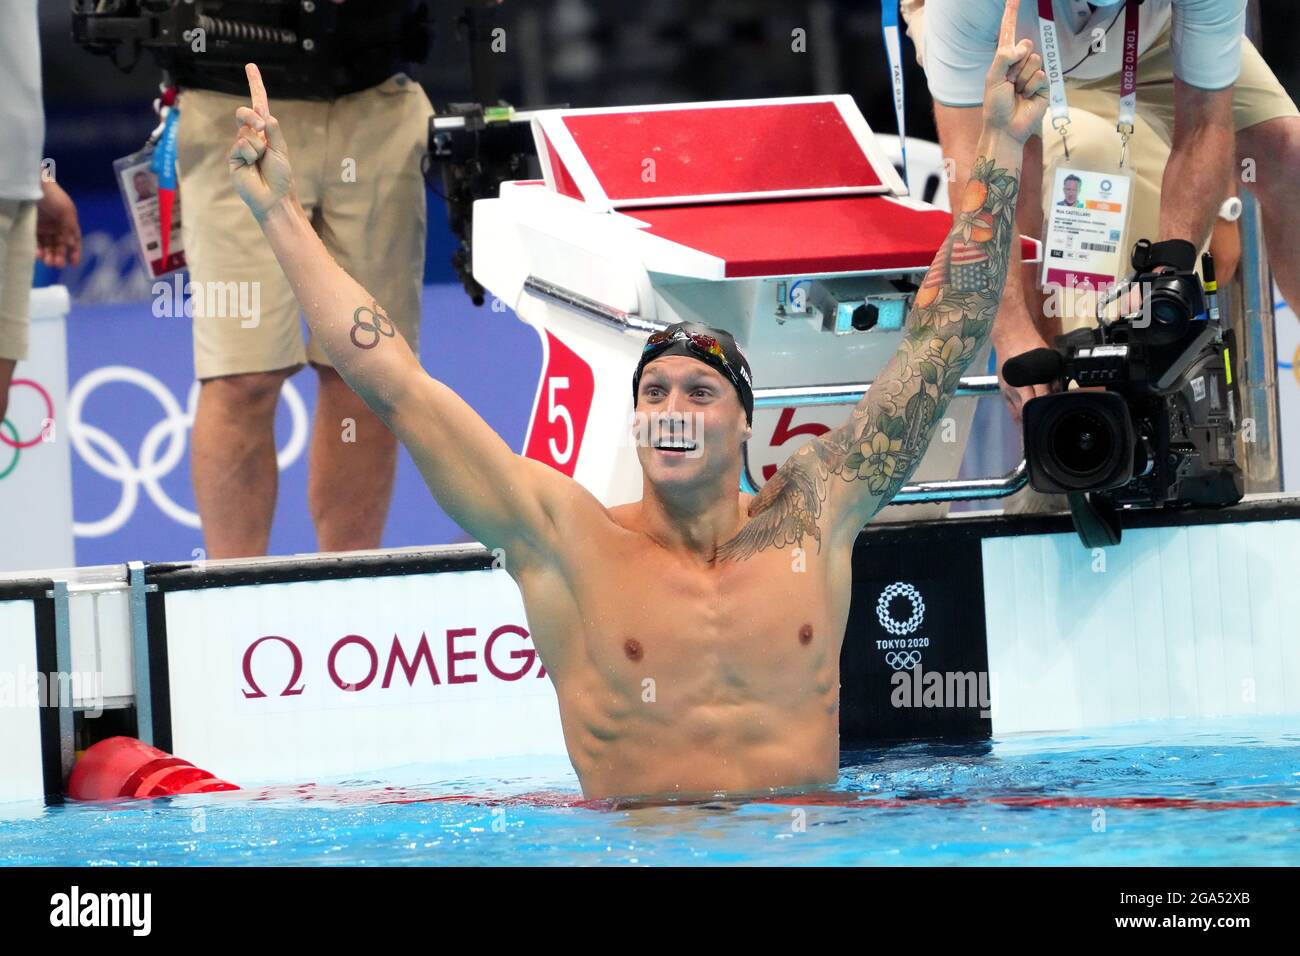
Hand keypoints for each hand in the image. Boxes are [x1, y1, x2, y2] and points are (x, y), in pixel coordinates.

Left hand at [35, 180, 81, 268]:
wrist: (32, 184)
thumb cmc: (53, 196)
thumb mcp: (67, 212)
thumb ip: (70, 229)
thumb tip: (70, 245)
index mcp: (69, 222)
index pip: (74, 240)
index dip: (74, 252)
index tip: (73, 264)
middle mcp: (56, 226)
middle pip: (59, 245)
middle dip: (59, 256)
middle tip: (56, 264)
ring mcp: (43, 227)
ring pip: (47, 245)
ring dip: (48, 255)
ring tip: (47, 262)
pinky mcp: (30, 226)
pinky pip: (34, 241)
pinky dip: (36, 249)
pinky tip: (37, 254)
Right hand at [229, 63, 294, 220]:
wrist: (274, 197)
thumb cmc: (281, 176)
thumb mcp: (281, 150)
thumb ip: (273, 130)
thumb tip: (264, 113)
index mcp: (265, 132)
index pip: (258, 104)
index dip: (254, 85)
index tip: (250, 66)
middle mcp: (251, 136)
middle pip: (245, 113)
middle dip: (251, 117)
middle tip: (262, 129)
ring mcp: (241, 147)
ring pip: (245, 133)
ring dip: (257, 146)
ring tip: (261, 161)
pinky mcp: (233, 158)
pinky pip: (241, 145)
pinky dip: (250, 154)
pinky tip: (252, 166)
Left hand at [982, 0, 1048, 143]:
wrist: (1006, 128)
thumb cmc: (995, 105)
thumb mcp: (993, 78)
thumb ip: (1004, 58)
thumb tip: (1023, 46)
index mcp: (1004, 59)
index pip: (1009, 31)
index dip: (1012, 13)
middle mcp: (1019, 63)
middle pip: (1026, 45)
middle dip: (1016, 64)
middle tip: (1009, 83)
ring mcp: (1032, 73)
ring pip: (1034, 60)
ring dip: (1022, 78)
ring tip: (1016, 92)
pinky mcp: (1043, 84)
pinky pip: (1041, 74)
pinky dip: (1031, 86)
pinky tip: (1026, 97)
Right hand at [994, 327, 1056, 423]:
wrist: (1010, 337)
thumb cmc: (1030, 346)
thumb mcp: (1047, 359)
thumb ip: (1052, 376)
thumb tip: (1058, 391)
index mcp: (1029, 377)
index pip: (1040, 398)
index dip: (1046, 408)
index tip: (1052, 416)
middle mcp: (1017, 385)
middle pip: (1026, 409)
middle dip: (1034, 420)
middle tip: (1042, 431)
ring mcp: (1008, 389)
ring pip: (1017, 412)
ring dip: (1025, 423)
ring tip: (1032, 434)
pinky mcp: (1002, 390)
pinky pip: (1010, 408)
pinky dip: (1017, 417)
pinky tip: (1022, 424)